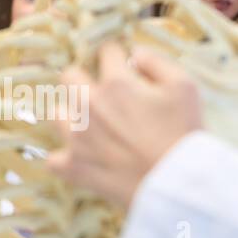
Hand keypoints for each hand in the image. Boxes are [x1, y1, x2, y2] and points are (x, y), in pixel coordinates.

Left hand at [47, 41, 202, 208]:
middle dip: (84, 78)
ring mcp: (77, 138)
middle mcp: (89, 106)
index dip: (117, 56)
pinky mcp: (74, 168)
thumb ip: (156, 62)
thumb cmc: (184, 134)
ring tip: (92, 126)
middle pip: (69, 76)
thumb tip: (135, 53)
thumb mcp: (184, 87)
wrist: (177, 185)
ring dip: (71, 116)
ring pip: (57, 115)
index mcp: (116, 84)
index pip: (106, 52)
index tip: (124, 65)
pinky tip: (81, 158)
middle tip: (103, 94)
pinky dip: (64, 159)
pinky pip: (53, 159)